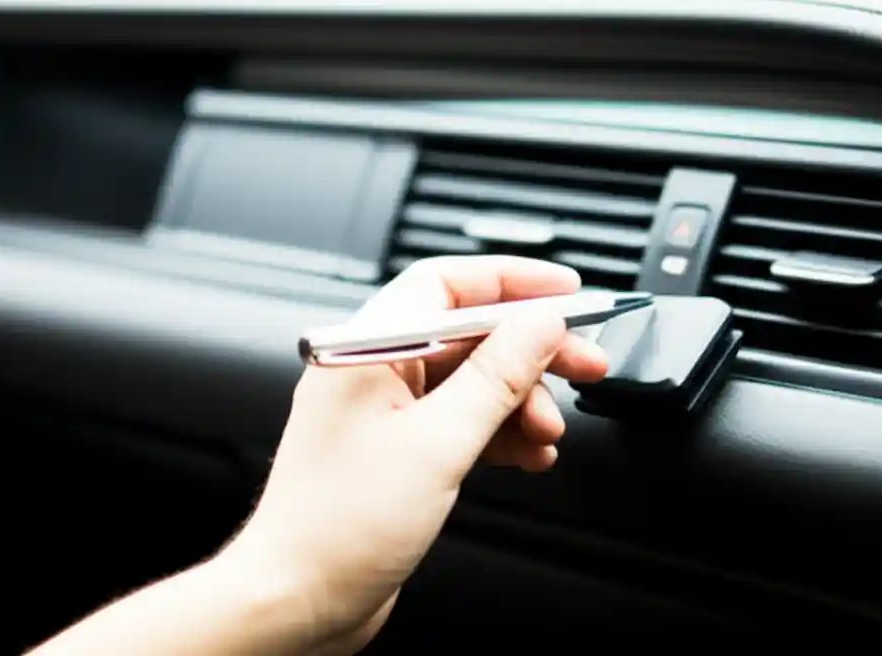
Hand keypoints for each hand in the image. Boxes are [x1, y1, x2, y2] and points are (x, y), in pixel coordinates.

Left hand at [221, 255, 608, 652]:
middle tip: (585, 363)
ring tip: (549, 430)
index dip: (513, 281)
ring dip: (521, 401)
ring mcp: (386, 412)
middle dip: (532, 349)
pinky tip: (528, 454)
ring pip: (473, 381)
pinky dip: (501, 434)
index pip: (448, 283)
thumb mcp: (439, 443)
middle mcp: (375, 369)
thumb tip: (543, 324)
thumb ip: (497, 377)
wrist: (296, 600)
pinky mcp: (400, 451)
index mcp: (368, 347)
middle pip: (470, 332)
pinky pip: (462, 422)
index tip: (567, 290)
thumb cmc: (338, 527)